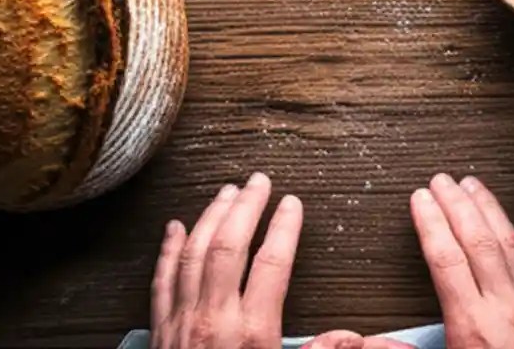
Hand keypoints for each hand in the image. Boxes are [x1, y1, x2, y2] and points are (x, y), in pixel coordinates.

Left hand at [151, 173, 302, 348]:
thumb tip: (353, 338)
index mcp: (253, 331)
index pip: (272, 264)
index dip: (284, 228)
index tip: (291, 204)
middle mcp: (216, 319)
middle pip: (229, 247)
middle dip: (245, 208)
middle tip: (258, 182)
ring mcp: (183, 321)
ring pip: (194, 255)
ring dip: (211, 218)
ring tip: (226, 193)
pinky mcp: (160, 330)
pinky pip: (161, 281)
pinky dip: (168, 250)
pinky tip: (174, 228)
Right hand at [404, 174, 513, 348]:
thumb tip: (368, 342)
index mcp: (470, 325)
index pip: (445, 259)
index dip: (431, 223)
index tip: (420, 198)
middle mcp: (503, 307)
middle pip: (476, 241)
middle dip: (456, 205)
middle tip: (441, 180)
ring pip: (510, 243)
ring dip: (489, 209)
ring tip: (472, 185)